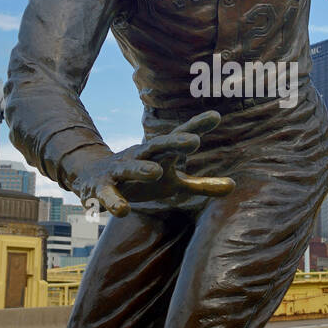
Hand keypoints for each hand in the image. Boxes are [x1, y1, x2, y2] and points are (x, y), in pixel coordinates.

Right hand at [68, 110, 234, 217]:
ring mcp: (120, 171)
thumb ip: (202, 185)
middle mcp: (141, 156)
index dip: (197, 126)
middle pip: (158, 145)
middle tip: (194, 141)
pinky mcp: (102, 188)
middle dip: (174, 142)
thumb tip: (234, 186)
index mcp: (160, 154)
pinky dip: (114, 201)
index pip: (180, 137)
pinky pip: (108, 195)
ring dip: (143, 169)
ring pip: (131, 167)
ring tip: (157, 172)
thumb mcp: (173, 182)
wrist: (93, 177)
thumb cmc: (143, 179)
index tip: (216, 117)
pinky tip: (123, 210)